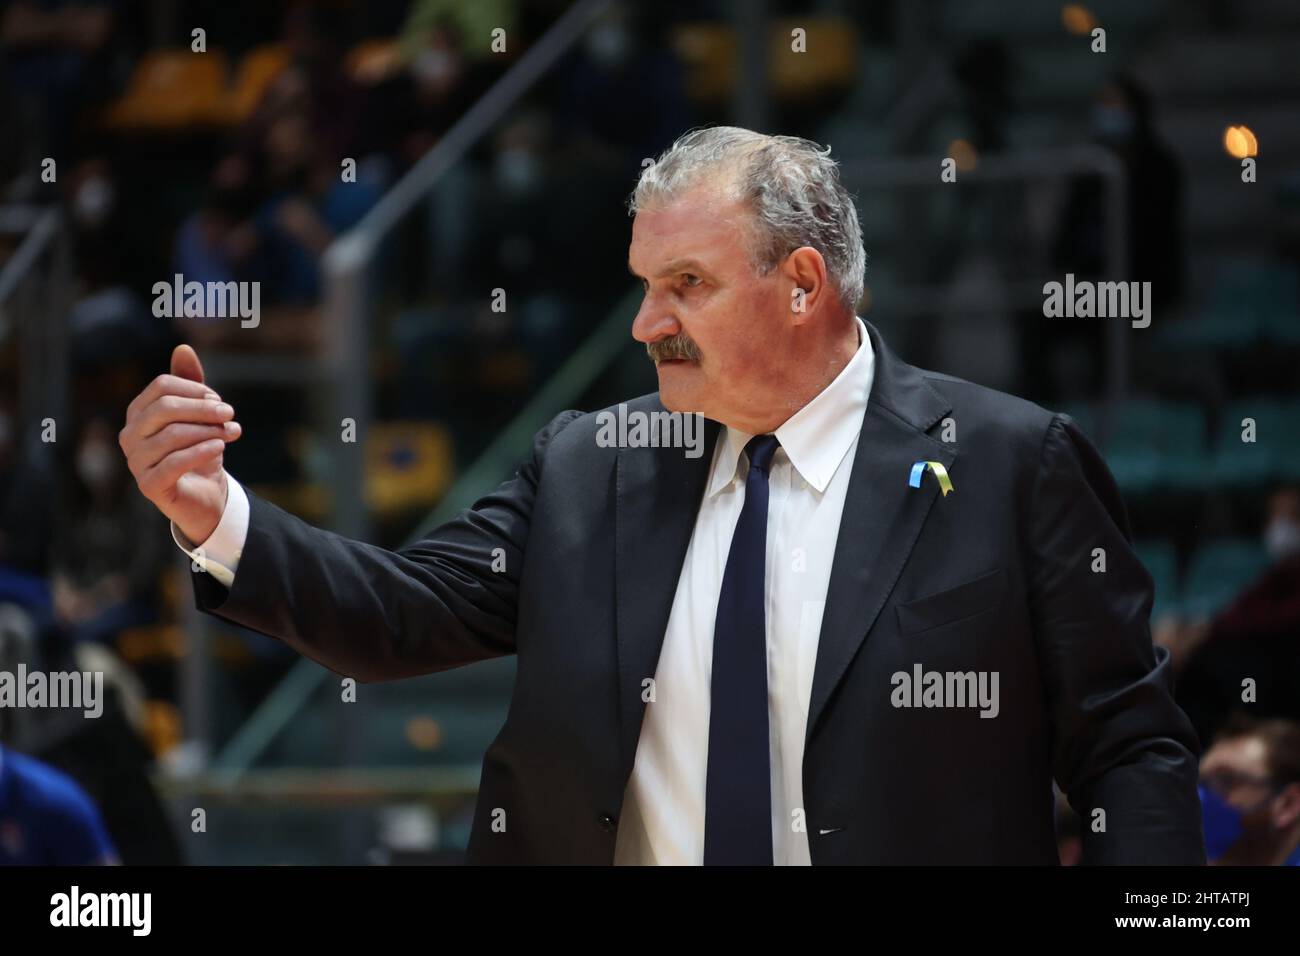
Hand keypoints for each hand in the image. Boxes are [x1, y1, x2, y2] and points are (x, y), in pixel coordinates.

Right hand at [119, 345, 241, 543]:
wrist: (205, 495)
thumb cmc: (200, 450)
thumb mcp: (200, 416)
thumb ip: (191, 384)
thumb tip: (184, 347)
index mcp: (138, 413)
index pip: (162, 386)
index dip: (195, 390)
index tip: (220, 401)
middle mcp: (130, 436)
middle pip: (165, 408)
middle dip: (203, 408)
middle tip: (230, 414)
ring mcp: (136, 462)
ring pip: (172, 435)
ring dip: (209, 431)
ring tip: (232, 433)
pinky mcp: (149, 485)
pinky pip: (175, 462)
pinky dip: (202, 450)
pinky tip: (220, 446)